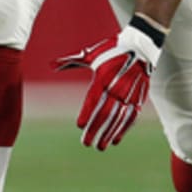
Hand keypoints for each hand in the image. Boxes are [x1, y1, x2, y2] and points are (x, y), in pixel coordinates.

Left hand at [53, 18, 163, 150]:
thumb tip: (51, 64)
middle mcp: (117, 87)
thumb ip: (70, 62)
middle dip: (95, 129)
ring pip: (119, 118)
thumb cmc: (111, 49)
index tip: (79, 126)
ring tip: (100, 146)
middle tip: (86, 144)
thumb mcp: (90, 54)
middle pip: (105, 113)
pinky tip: (116, 139)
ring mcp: (130, 93)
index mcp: (103, 77)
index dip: (87, 113)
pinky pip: (132, 116)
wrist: (140, 44)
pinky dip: (124, 129)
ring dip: (109, 133)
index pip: (93, 100)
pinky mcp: (140, 97)